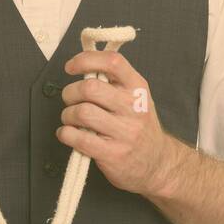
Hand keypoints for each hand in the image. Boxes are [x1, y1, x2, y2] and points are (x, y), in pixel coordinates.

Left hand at [56, 48, 178, 195]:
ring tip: (71, 119)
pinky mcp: (113, 154)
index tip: (71, 67)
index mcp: (138, 88)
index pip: (112, 62)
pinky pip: (79, 138)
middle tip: (70, 99)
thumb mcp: (137, 98)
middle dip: (70, 92)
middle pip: (90, 88)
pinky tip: (69, 134)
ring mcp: (125, 132)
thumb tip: (82, 65)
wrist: (158, 163)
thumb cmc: (140, 127)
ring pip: (82, 112)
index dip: (86, 60)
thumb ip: (114, 82)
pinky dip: (66, 134)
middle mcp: (134, 107)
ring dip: (67, 115)